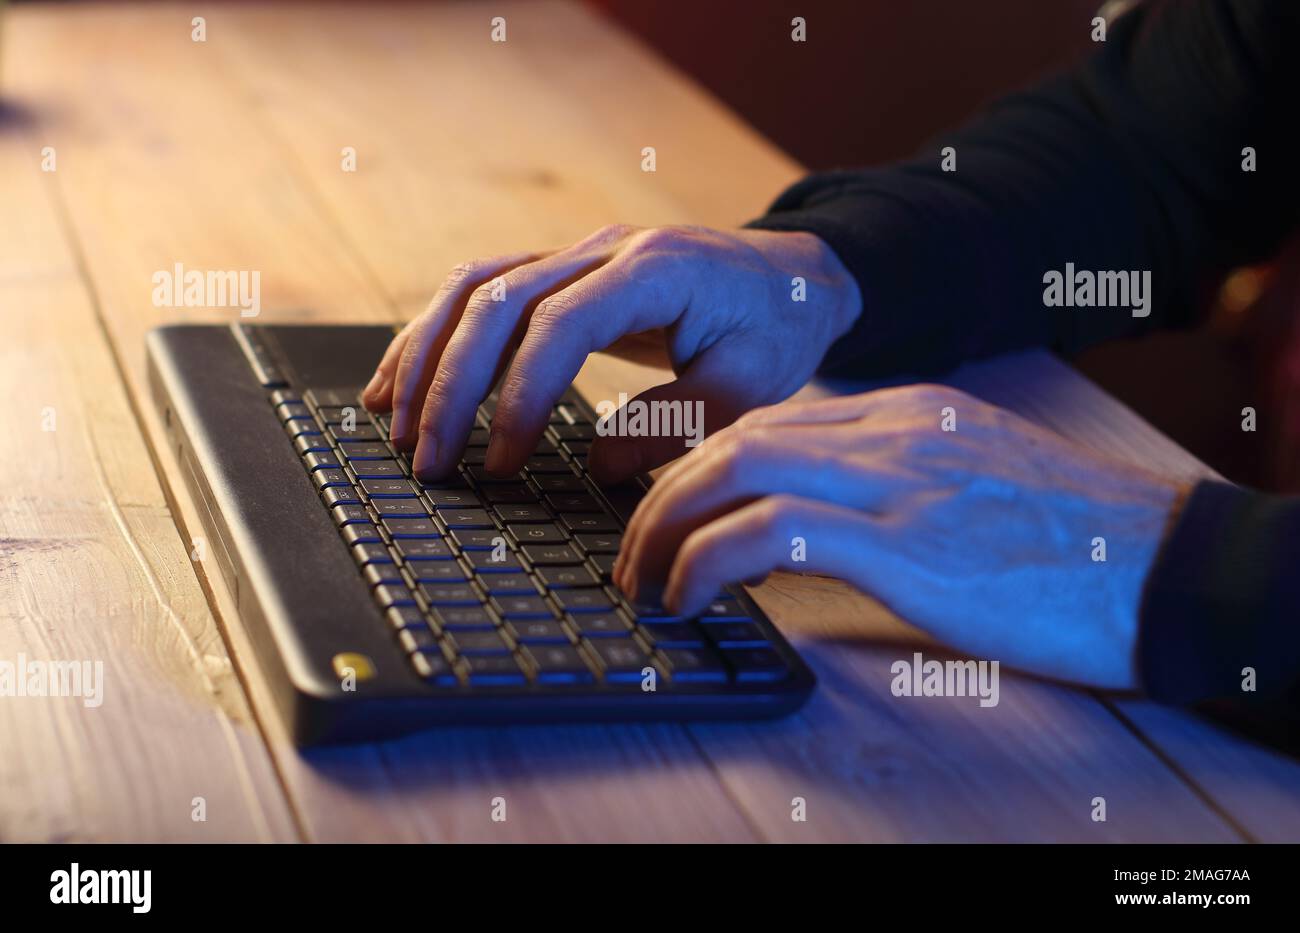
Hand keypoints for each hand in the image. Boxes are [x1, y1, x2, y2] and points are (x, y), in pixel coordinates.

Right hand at [361, 225, 860, 482]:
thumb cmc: (776, 329)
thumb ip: (679, 424)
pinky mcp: (560, 271)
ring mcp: (575, 253)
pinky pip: (480, 292)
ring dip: (426, 357)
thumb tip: (597, 467)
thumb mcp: (752, 385)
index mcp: (656, 269)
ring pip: (473, 289)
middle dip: (451, 385)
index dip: (521, 397)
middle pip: (497, 302)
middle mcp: (604, 249)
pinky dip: (435, 336)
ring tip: (393, 424)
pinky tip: (402, 381)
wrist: (788, 278)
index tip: (503, 463)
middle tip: (429, 461)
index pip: (560, 326)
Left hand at [616, 385, 1186, 689]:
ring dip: (666, 527)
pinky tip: (687, 595)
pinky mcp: (905, 543)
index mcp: (907, 414)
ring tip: (641, 581)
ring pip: (736, 470)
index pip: (769, 422)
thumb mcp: (977, 483)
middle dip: (663, 494)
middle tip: (631, 551)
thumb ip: (903, 481)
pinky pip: (769, 532)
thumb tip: (828, 521)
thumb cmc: (1076, 539)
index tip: (668, 510)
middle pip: (735, 437)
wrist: (1166, 563)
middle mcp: (890, 432)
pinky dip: (706, 560)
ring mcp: (896, 481)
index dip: (700, 466)